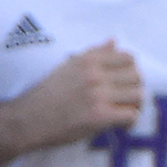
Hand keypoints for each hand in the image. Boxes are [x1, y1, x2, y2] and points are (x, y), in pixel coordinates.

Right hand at [10, 41, 142, 148]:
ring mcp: (98, 95)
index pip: (128, 58)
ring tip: (123, 113)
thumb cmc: (47, 94)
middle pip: (137, 77)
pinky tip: (120, 125)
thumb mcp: (68, 67)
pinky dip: (130, 122)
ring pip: (138, 95)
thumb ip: (94, 55)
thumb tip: (113, 40)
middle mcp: (95, 74)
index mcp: (88, 60)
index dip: (131, 72)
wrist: (27, 119)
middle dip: (134, 89)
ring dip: (134, 106)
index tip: (123, 84)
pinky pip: (132, 115)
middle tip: (125, 101)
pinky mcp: (99, 116)